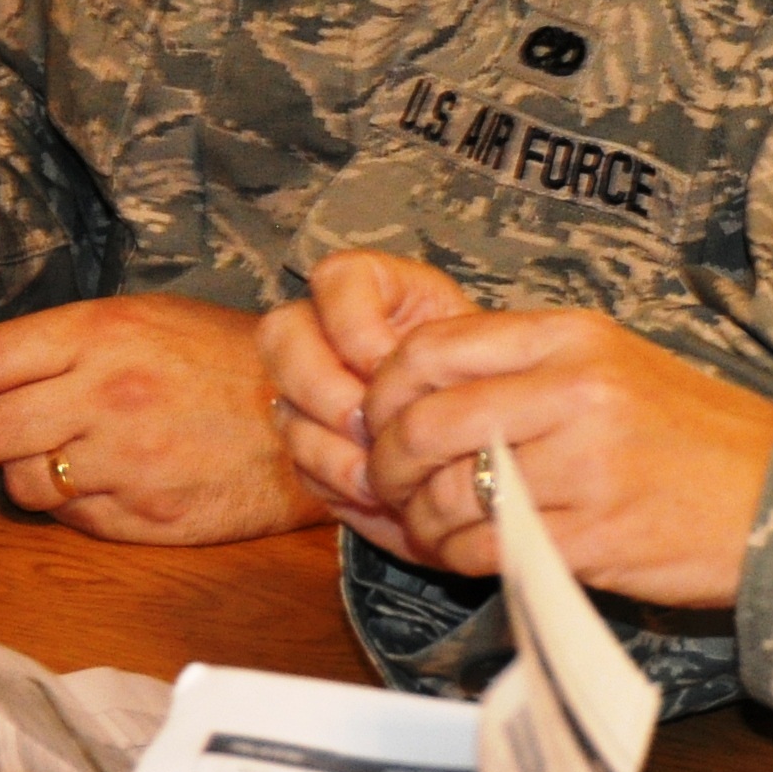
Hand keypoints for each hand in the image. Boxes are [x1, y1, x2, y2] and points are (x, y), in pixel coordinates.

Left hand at [0, 293, 324, 542]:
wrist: (308, 415)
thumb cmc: (225, 359)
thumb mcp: (149, 317)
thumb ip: (70, 341)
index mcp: (102, 335)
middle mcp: (106, 396)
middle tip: (0, 438)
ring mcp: (125, 461)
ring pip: (23, 483)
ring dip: (27, 476)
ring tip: (63, 460)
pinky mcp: (143, 515)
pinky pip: (71, 518)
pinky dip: (74, 504)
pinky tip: (106, 482)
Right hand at [260, 250, 482, 520]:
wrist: (490, 444)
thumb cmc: (488, 380)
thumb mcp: (478, 346)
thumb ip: (436, 346)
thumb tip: (386, 370)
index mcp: (375, 289)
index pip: (335, 278)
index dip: (353, 326)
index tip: (391, 365)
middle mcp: (328, 329)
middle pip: (281, 335)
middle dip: (321, 387)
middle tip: (365, 424)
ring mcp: (311, 387)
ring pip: (284, 406)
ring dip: (328, 446)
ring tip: (376, 474)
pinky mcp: (312, 441)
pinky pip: (298, 459)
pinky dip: (333, 480)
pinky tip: (372, 493)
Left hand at [356, 299, 772, 605]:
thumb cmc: (692, 434)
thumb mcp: (612, 365)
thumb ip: (525, 366)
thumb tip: (420, 384)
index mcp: (572, 338)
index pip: (431, 348)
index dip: (383, 390)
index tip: (383, 419)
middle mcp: (574, 392)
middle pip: (425, 423)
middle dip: (387, 465)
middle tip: (390, 486)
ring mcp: (585, 466)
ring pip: (449, 495)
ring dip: (419, 521)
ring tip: (429, 528)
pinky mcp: (593, 538)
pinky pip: (487, 550)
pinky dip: (458, 559)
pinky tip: (466, 556)